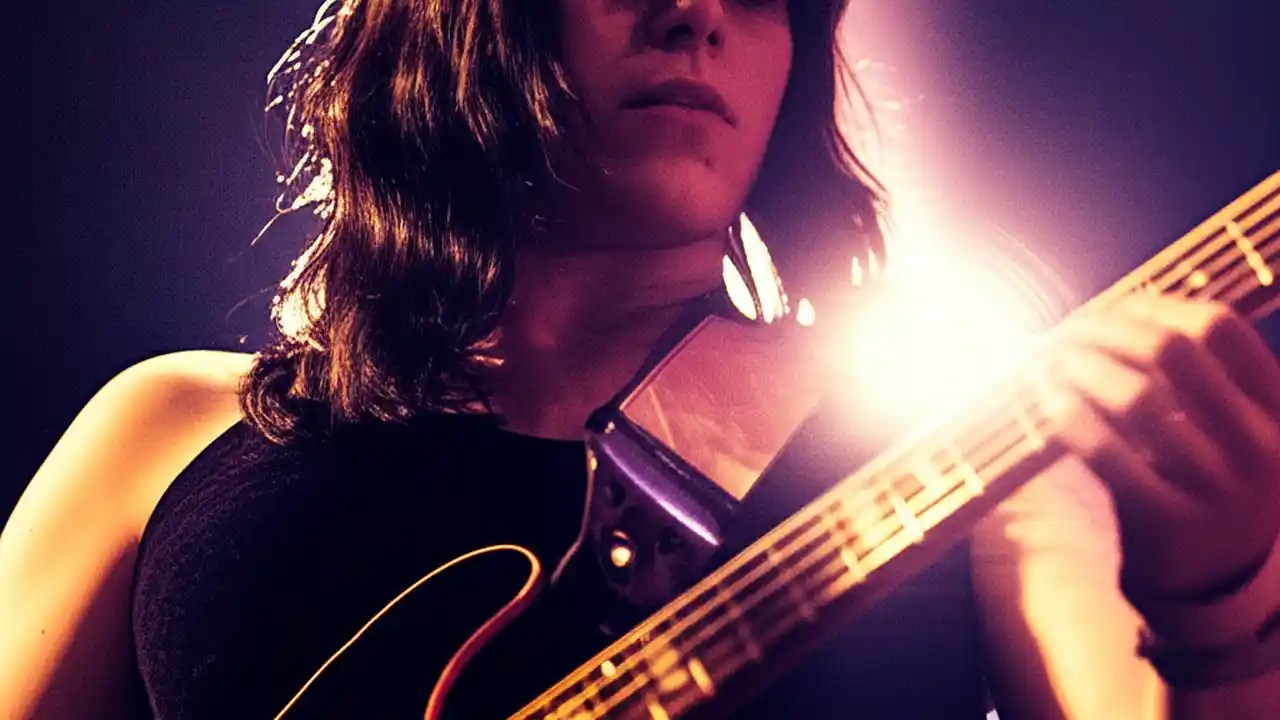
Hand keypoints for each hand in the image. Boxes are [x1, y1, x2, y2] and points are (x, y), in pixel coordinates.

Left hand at [1044, 293, 1279, 622]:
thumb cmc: (1206, 482)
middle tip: (1063, 334)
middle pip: (1172, 352)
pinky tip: (1048, 401)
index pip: (1216, 326)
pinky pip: (1106, 452)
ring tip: (1045, 362)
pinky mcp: (1169, 519)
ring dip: (1080, 369)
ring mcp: (1217, 485)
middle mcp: (1258, 442)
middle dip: (1106, 332)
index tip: (1105, 310)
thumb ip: (1188, 377)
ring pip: (1137, 398)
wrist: (1217, 584)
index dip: (1152, 306)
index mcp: (1276, 406)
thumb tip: (1106, 314)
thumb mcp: (1225, 427)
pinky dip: (1069, 416)